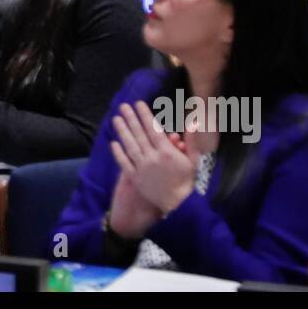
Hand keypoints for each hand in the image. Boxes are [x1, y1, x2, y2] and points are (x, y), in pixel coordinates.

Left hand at [115, 100, 196, 214]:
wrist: (178, 204)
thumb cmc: (186, 181)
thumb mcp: (193, 160)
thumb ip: (191, 141)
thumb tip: (193, 122)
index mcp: (166, 152)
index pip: (153, 129)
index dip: (145, 115)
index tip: (138, 104)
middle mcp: (152, 157)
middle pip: (139, 134)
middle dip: (131, 118)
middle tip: (123, 106)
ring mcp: (142, 168)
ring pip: (130, 146)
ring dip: (122, 131)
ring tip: (116, 119)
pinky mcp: (135, 178)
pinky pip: (124, 163)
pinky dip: (118, 153)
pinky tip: (113, 143)